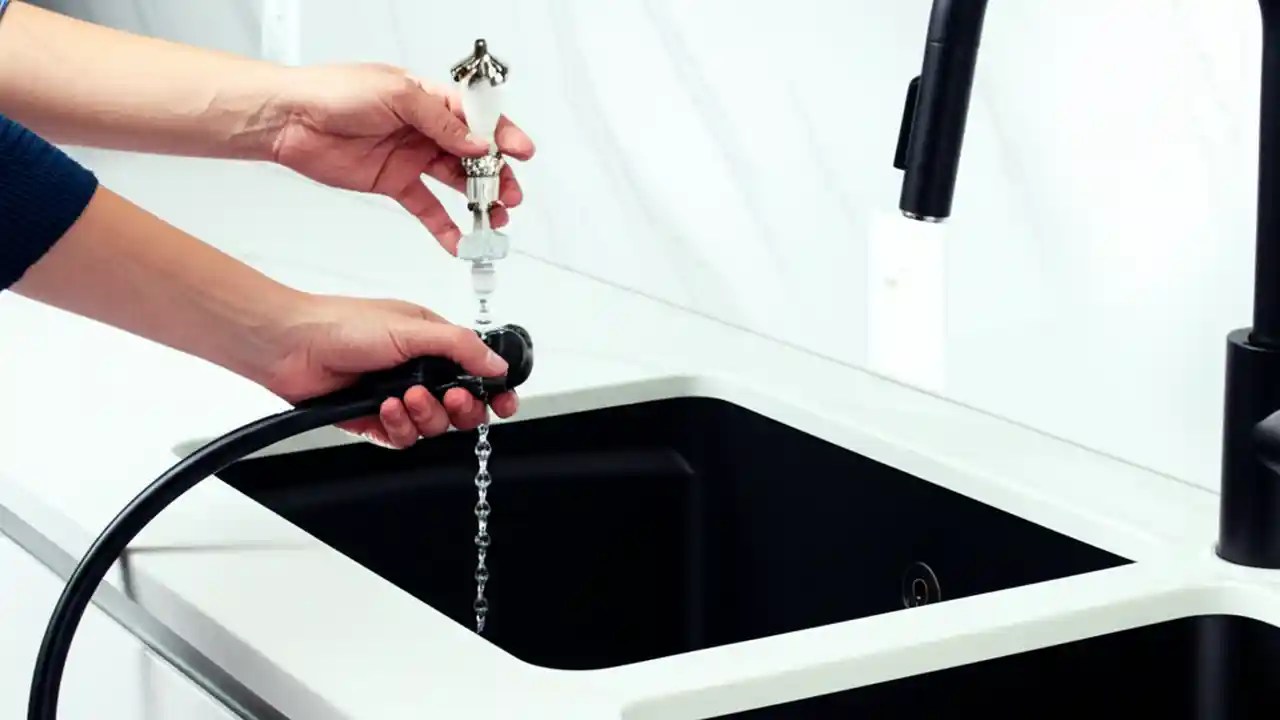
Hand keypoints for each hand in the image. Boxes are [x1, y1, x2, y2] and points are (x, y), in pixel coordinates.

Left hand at [257, 294, 519, 447]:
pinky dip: (398, 426)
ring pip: (433, 425)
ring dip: (425, 415)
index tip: (504, 402)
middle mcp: (418, 371)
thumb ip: (461, 347)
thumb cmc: (342, 324)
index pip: (477, 371)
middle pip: (461, 406)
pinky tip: (383, 408)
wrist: (290, 346)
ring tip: (405, 398)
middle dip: (461, 407)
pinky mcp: (374, 420)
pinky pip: (403, 438)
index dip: (494, 390)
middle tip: (454, 399)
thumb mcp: (412, 328)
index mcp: (432, 343)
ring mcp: (397, 397)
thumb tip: (497, 364)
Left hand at [267, 63, 535, 253]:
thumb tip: (475, 142)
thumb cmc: (333, 92)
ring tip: (494, 219)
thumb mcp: (396, 95)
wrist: (290, 119)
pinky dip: (445, 227)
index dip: (503, 135)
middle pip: (474, 155)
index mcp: (430, 99)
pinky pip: (428, 208)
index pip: (478, 118)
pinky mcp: (395, 183)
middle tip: (508, 195)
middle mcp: (425, 128)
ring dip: (479, 201)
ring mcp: (412, 157)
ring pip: (457, 183)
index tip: (521, 153)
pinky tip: (460, 241)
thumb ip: (439, 121)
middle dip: (497, 175)